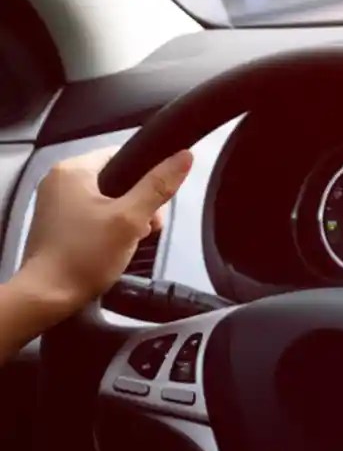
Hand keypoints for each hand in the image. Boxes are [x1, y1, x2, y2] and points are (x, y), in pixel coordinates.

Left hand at [18, 148, 192, 309]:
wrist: (48, 295)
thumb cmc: (86, 254)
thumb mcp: (130, 219)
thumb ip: (158, 187)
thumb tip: (184, 157)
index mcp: (73, 169)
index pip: (123, 156)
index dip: (147, 176)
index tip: (156, 204)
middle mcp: (59, 180)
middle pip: (116, 179)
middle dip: (138, 202)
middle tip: (145, 228)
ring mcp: (55, 202)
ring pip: (106, 199)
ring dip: (126, 217)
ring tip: (130, 240)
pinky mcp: (56, 223)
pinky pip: (91, 214)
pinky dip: (107, 226)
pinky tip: (114, 245)